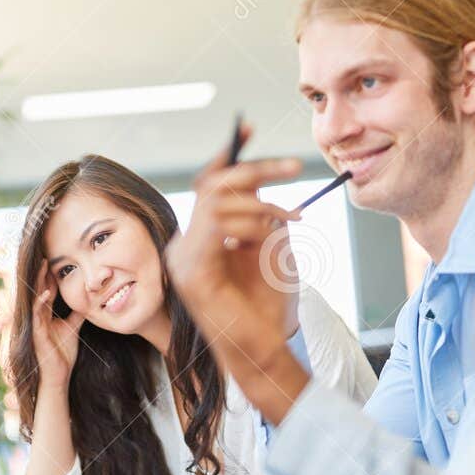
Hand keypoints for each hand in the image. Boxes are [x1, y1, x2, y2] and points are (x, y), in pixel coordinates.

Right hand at [31, 269, 83, 390]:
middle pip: (39, 289)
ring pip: (35, 298)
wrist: (58, 375)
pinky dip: (40, 302)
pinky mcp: (36, 332)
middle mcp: (38, 316)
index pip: (47, 290)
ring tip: (44, 265)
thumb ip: (77, 314)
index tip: (55, 260)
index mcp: (46, 314)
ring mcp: (35, 323)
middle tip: (47, 255)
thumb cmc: (62, 353)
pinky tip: (46, 292)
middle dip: (42, 273)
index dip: (50, 276)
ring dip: (39, 281)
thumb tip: (87, 301)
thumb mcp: (73, 328)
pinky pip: (36, 314)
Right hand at [165, 140, 302, 350]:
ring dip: (259, 204)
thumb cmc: (270, 305)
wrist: (267, 349)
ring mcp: (182, 260)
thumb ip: (263, 211)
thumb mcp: (273, 245)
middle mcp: (183, 246)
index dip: (227, 154)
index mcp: (199, 239)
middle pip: (212, 184)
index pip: (207, 184)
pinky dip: (246, 225)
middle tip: (292, 169)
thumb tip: (260, 178)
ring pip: (216, 201)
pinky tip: (264, 237)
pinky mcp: (191, 274)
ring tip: (286, 220)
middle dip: (254, 171)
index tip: (248, 126)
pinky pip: (216, 227)